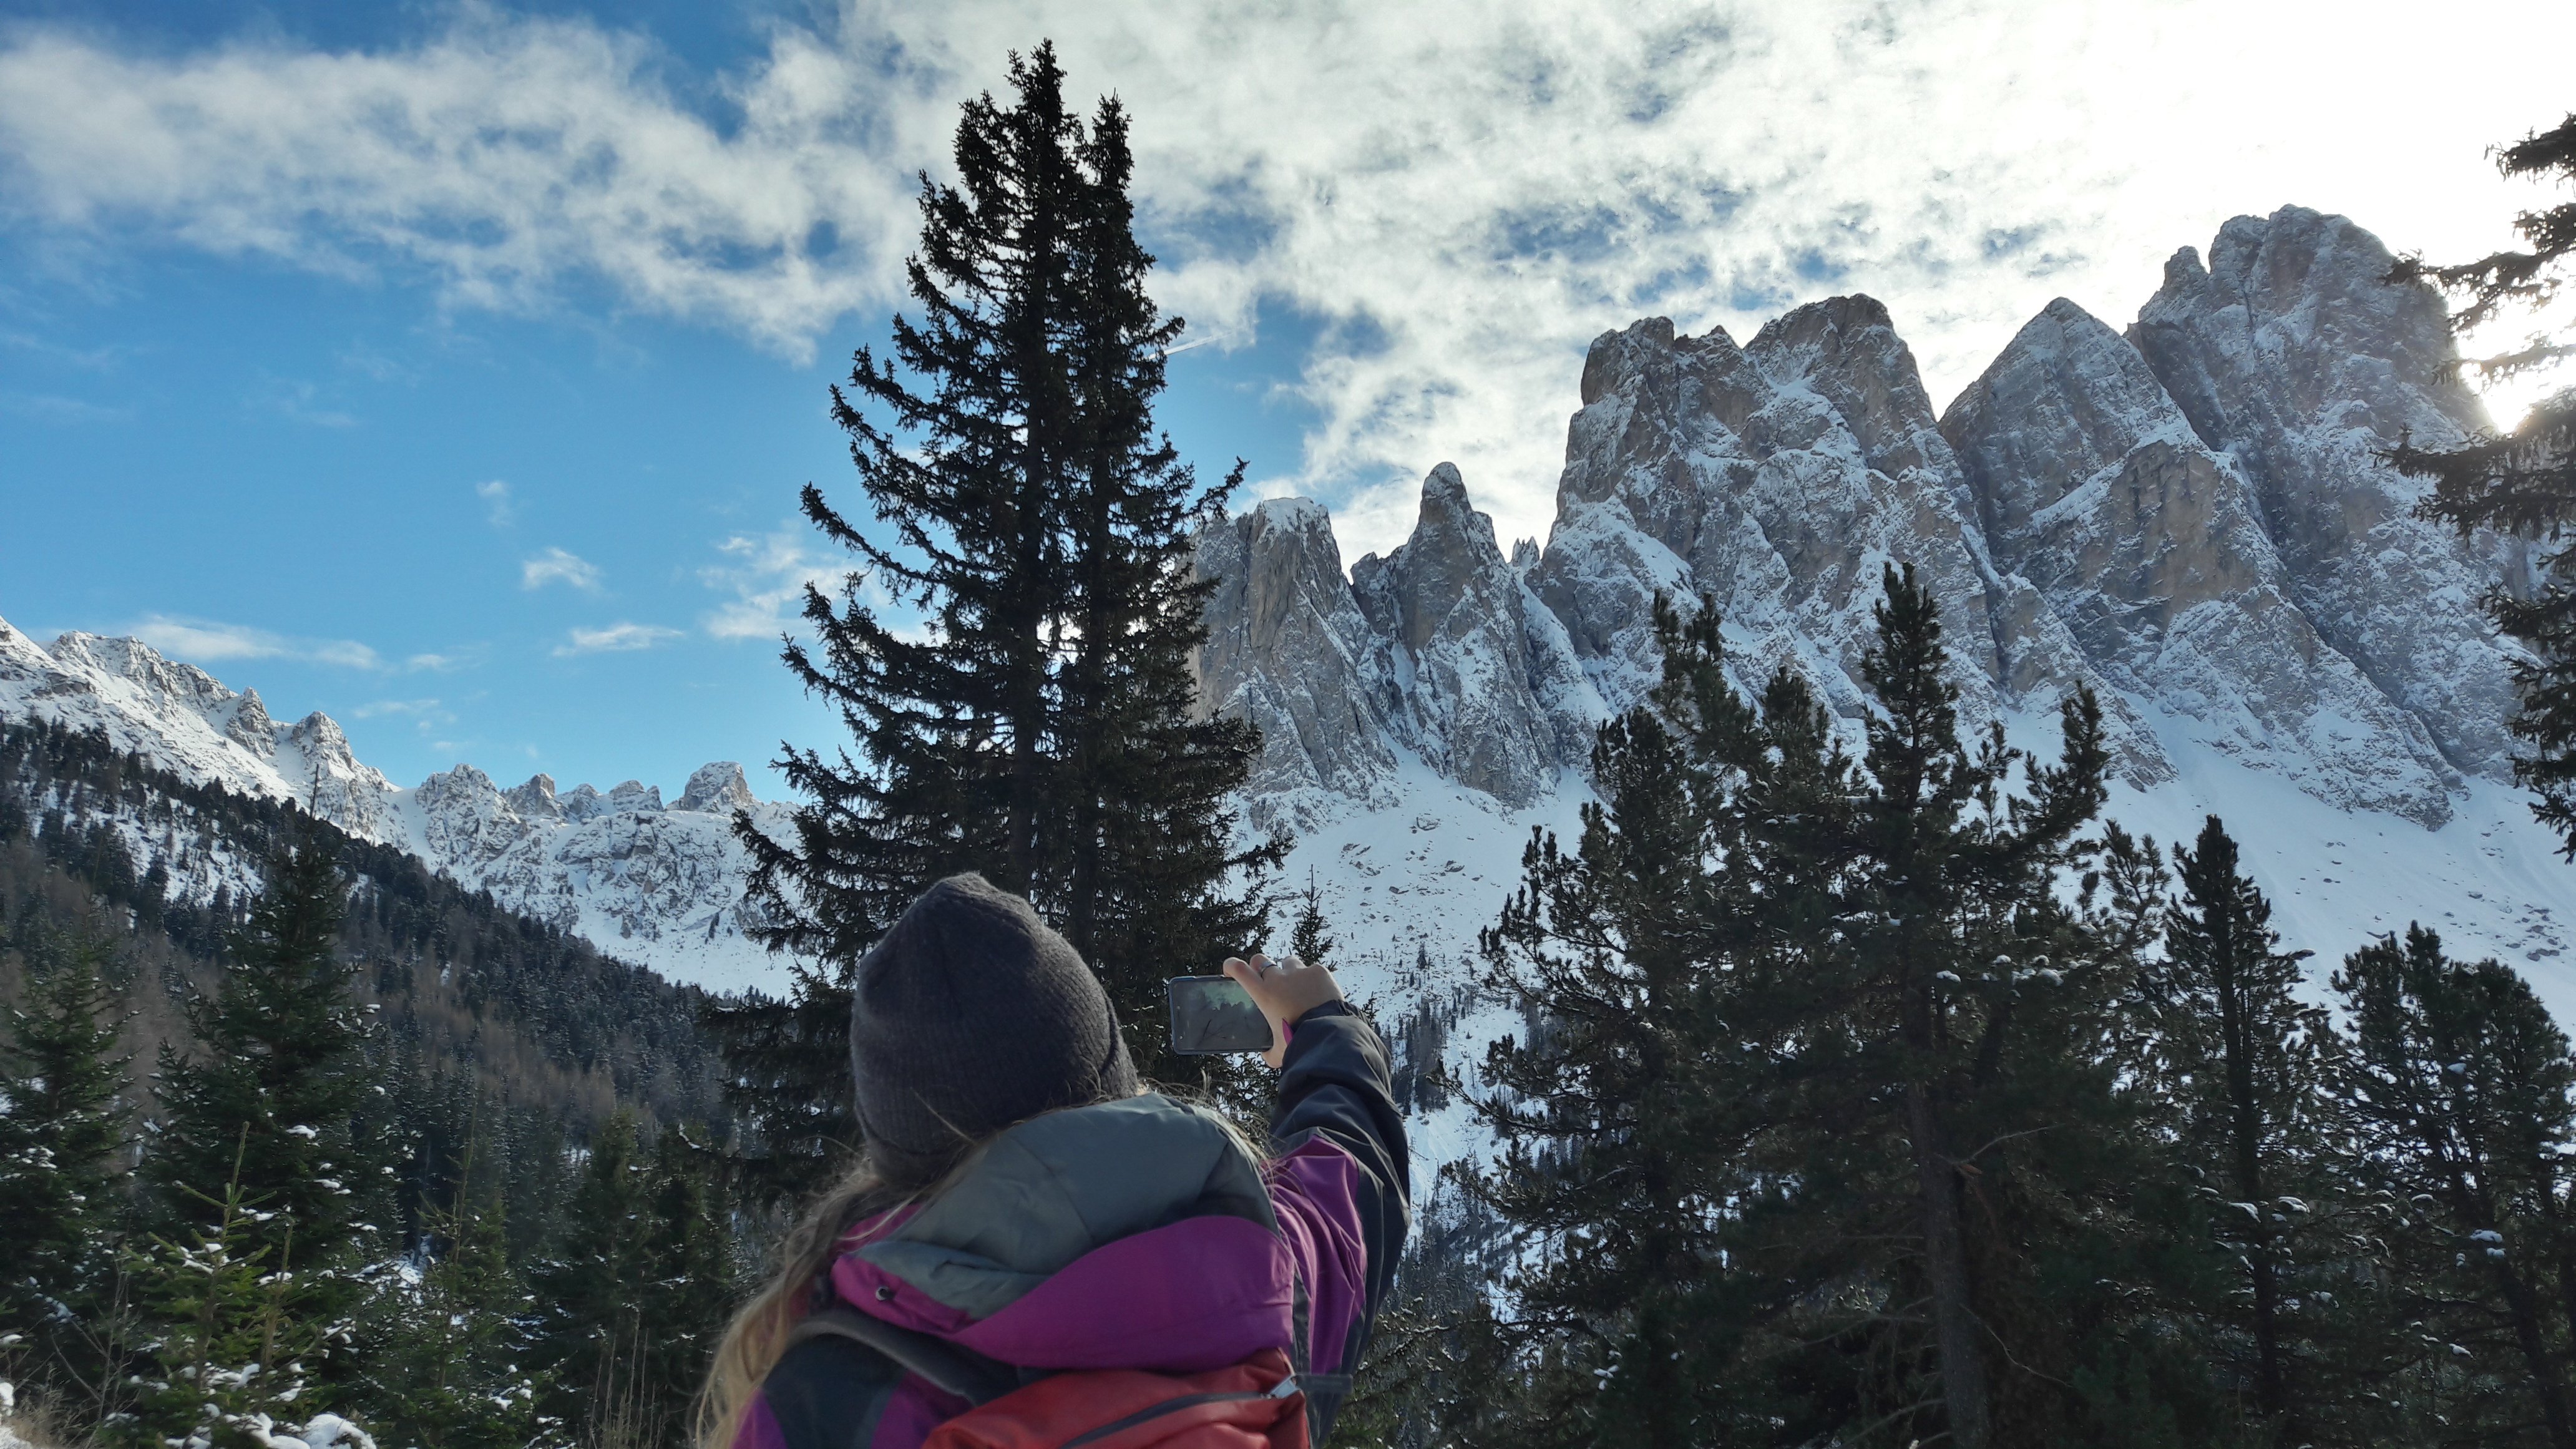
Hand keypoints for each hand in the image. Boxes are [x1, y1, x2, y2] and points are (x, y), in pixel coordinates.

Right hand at [1222, 952, 1340, 1068]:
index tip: (1230, 970)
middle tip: (1267, 980)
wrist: (1328, 1034)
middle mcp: (1278, 978)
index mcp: (1263, 994)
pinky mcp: (1319, 972)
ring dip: (1289, 972)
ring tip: (1297, 988)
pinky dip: (1313, 979)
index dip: (1231, 966)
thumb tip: (1267, 1054)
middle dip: (1260, 967)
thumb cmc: (1300, 1043)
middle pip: (1260, 960)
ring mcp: (1299, 972)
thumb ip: (1269, 1050)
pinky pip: (1312, 970)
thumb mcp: (1277, 1052)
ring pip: (1288, 962)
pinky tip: (1318, 994)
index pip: (1238, 969)